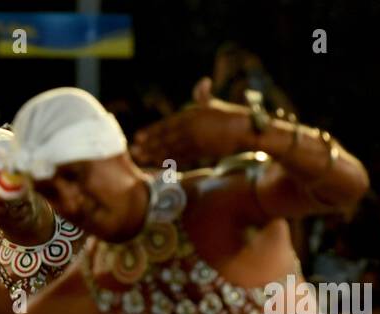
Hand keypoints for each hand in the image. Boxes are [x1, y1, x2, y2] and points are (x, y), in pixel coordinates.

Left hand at [131, 77, 252, 167]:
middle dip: (148, 145)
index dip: (151, 131)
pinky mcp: (201, 152)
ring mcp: (196, 141)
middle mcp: (192, 128)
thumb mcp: (215, 105)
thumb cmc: (230, 116)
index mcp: (193, 115)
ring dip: (154, 155)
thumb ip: (204, 97)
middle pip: (165, 138)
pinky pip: (181, 158)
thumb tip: (203, 82)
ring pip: (170, 149)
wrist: (246, 130)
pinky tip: (157, 164)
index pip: (167, 124)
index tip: (137, 136)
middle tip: (132, 151)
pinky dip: (168, 161)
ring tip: (140, 159)